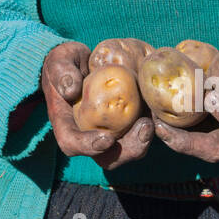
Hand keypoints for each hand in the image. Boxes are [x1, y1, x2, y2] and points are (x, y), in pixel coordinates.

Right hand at [41, 42, 153, 169]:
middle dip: (127, 151)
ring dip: (142, 142)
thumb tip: (71, 90)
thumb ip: (62, 72)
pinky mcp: (126, 124)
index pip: (72, 144)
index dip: (88, 147)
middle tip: (143, 129)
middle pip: (106, 157)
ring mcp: (109, 131)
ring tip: (152, 122)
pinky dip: (151, 128)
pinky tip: (159, 114)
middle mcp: (88, 135)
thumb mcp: (59, 61)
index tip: (106, 139)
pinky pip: (139, 134)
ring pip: (126, 150)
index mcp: (67, 124)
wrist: (80, 62)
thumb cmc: (65, 63)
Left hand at [152, 45, 218, 162]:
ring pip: (198, 148)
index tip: (211, 99)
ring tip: (154, 122)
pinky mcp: (206, 133)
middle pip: (217, 149)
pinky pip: (187, 139)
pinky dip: (170, 131)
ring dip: (174, 139)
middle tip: (164, 123)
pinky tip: (152, 116)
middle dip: (189, 140)